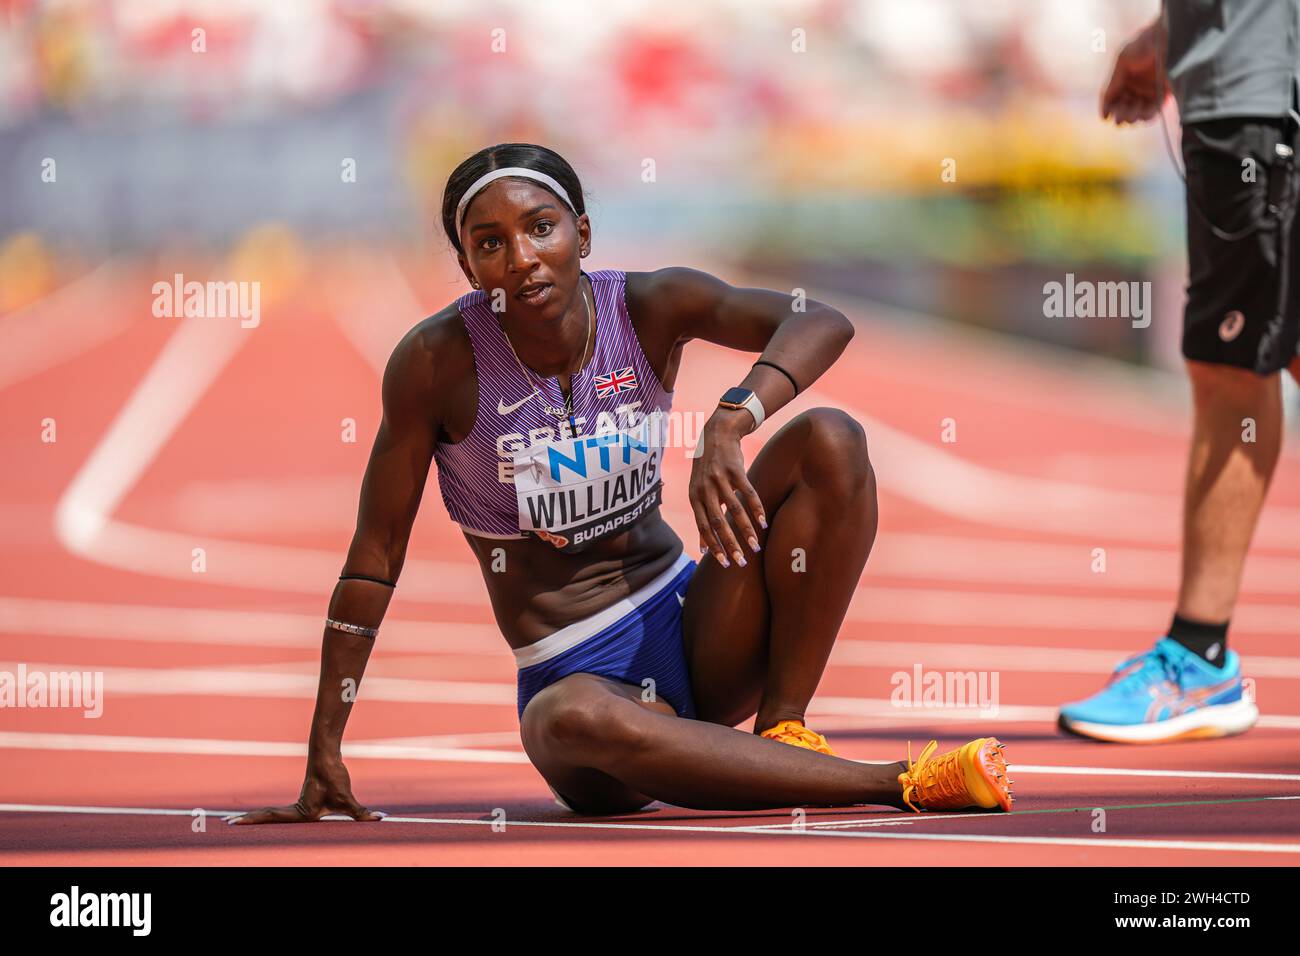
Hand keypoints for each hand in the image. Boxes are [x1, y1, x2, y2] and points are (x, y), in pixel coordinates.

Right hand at [226, 756, 383, 824]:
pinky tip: (263, 820)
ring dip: (257, 819)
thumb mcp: (347, 798)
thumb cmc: (333, 776)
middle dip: (249, 822)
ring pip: (273, 815)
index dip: (253, 821)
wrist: (327, 754)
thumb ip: (360, 812)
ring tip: (235, 822)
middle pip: (268, 818)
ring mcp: (298, 804)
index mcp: (301, 812)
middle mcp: (295, 809)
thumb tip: (379, 819)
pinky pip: (282, 810)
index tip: (232, 822)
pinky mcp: (304, 799)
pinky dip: (269, 815)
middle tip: (227, 824)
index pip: (272, 818)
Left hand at [689, 412, 765, 567]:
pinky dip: (756, 509)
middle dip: (730, 544)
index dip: (713, 546)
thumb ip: (701, 518)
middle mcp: (705, 489)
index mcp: (694, 497)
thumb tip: (703, 549)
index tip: (724, 563)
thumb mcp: (698, 491)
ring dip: (746, 531)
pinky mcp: (735, 470)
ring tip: (755, 546)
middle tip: (741, 562)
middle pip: (717, 522)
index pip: (703, 527)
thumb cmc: (708, 468)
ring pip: (734, 510)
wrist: (717, 434)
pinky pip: (748, 494)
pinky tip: (763, 523)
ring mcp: (719, 479)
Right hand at [1101, 22, 1168, 124]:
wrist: (1170, 35)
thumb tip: (1104, 113)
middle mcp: (1134, 86)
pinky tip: (1144, 115)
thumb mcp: (1123, 62)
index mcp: (1121, 79)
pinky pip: (1153, 110)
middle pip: (1123, 109)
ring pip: (1137, 112)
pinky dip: (1148, 115)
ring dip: (1133, 116)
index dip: (1108, 109)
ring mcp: (1148, 91)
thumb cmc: (1144, 45)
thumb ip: (1112, 86)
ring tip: (1134, 115)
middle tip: (1121, 118)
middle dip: (1121, 115)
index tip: (1107, 117)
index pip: (1111, 100)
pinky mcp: (1163, 93)